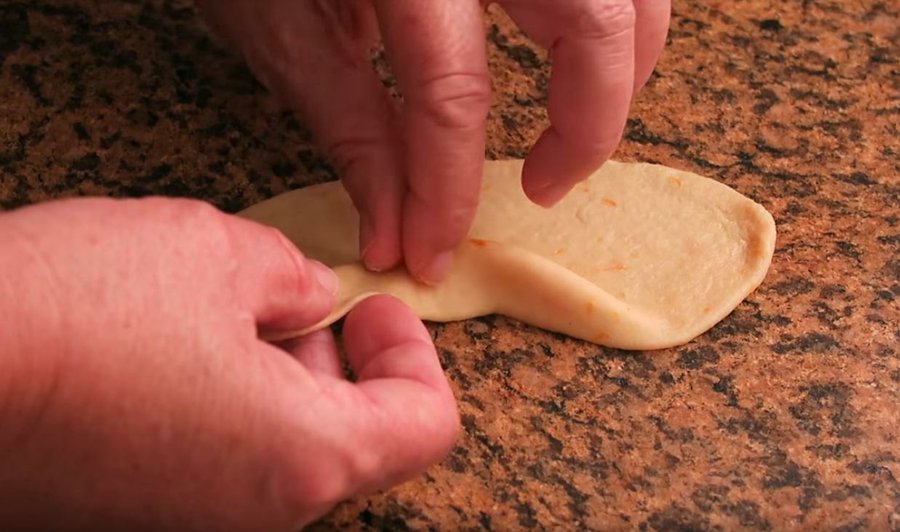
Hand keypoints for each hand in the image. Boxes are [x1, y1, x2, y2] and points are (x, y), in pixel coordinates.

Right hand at [0, 198, 458, 530]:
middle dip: (340, 363)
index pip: (423, 424)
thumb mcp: (214, 252)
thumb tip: (311, 297)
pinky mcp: (139, 516)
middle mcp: (259, 515)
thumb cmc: (74, 309)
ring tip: (225, 314)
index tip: (373, 306)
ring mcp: (195, 525)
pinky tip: (174, 348)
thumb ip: (292, 276)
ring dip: (282, 382)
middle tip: (300, 304)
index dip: (413, 353)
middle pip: (355, 442)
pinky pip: (222, 466)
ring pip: (287, 454)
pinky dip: (229, 410)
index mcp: (304, 457)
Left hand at [195, 0, 669, 282]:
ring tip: (572, 127)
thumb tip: (395, 228)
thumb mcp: (283, 30)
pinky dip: (614, 19)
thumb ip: (352, 130)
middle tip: (541, 186)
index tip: (433, 253)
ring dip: (621, 67)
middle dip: (586, 128)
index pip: (453, 93)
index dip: (448, 192)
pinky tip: (579, 53)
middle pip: (592, 24)